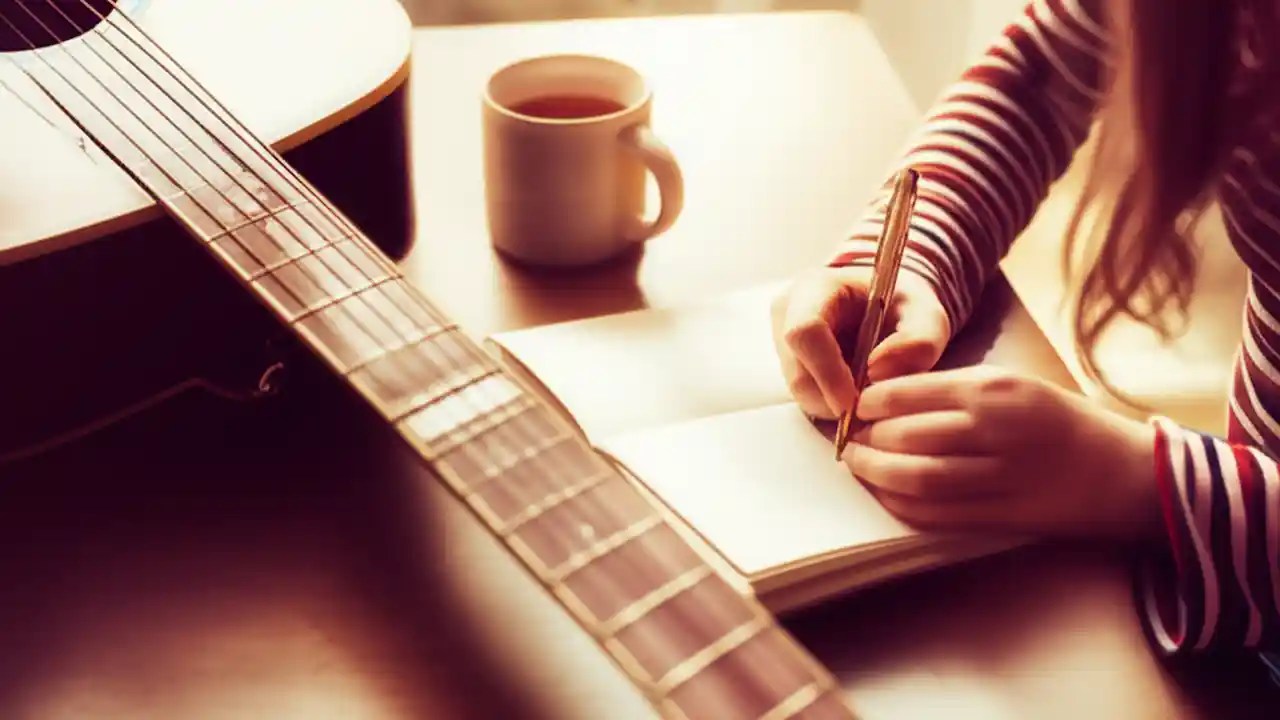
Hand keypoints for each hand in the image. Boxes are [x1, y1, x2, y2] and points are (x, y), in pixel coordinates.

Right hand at [771, 265, 949, 418]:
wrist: (884, 302)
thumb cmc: (902, 303)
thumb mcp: (927, 313)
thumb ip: (919, 341)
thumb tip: (878, 372)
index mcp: (816, 288)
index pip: (805, 332)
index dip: (827, 373)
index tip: (854, 403)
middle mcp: (788, 313)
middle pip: (799, 372)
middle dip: (834, 399)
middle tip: (871, 406)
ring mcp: (781, 340)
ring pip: (799, 391)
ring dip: (834, 404)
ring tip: (867, 392)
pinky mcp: (788, 363)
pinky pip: (804, 396)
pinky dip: (831, 404)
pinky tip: (854, 391)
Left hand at [846, 365, 1161, 540]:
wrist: (1121, 471)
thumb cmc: (1058, 422)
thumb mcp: (1011, 385)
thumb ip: (953, 391)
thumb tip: (886, 398)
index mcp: (993, 389)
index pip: (908, 393)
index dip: (870, 402)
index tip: (856, 405)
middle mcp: (994, 430)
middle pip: (905, 437)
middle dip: (866, 439)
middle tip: (850, 438)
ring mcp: (997, 477)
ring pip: (915, 478)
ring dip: (875, 472)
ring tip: (858, 464)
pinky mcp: (999, 515)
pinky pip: (934, 514)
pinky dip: (899, 504)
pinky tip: (885, 492)